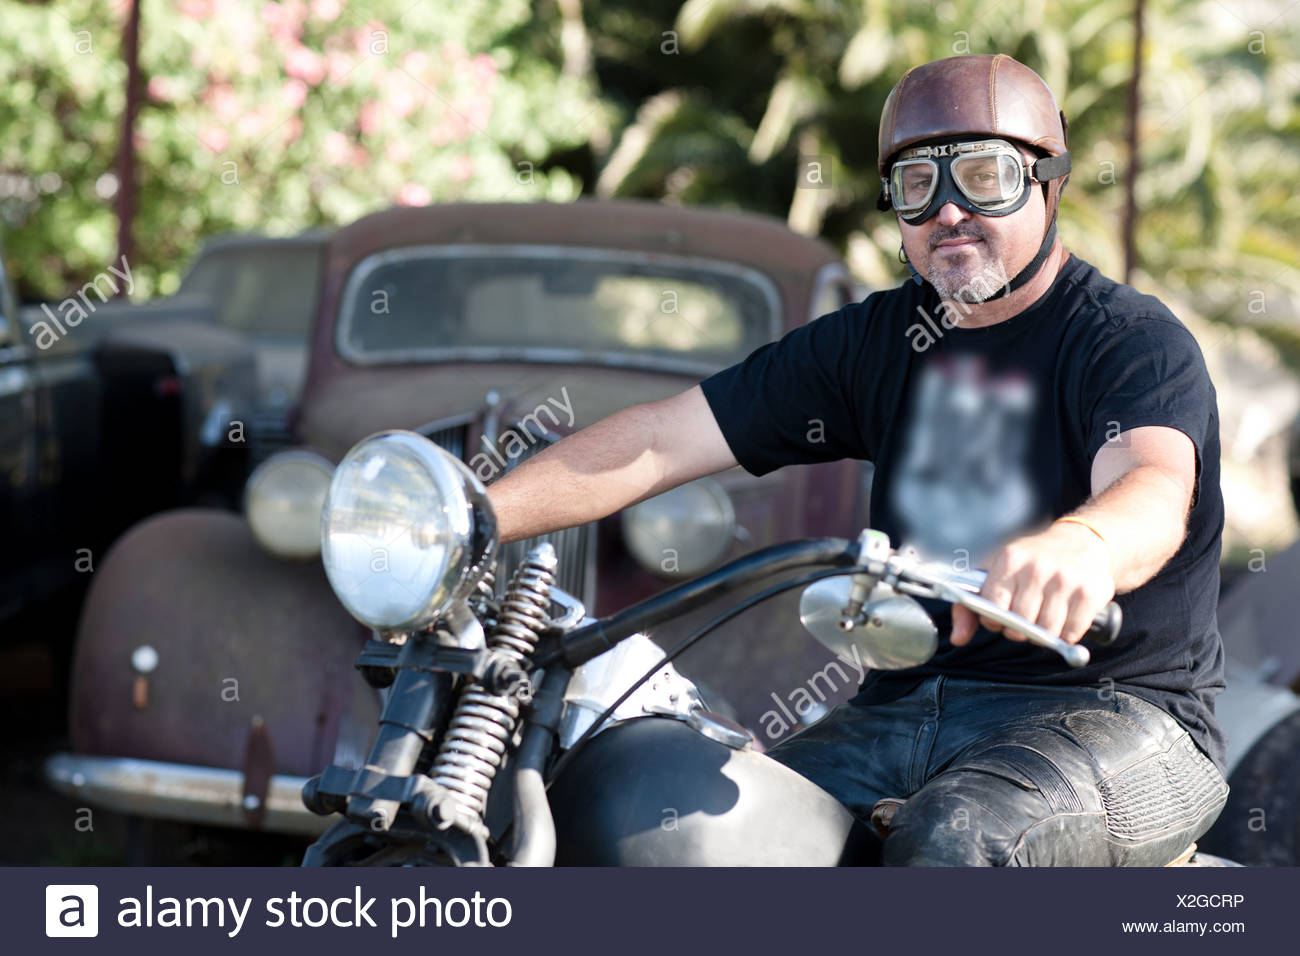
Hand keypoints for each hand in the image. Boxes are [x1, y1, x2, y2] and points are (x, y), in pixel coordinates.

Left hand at [949, 521, 1114, 647]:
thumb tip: (957, 639)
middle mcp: (1037, 568)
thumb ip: (969, 606)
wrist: (1081, 541)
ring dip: (1042, 634)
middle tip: (1024, 620)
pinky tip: (1063, 620)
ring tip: (1042, 619)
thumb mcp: (996, 572)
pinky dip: (1065, 635)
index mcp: (1009, 560)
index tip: (999, 618)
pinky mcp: (1090, 592)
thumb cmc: (1030, 562)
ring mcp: (1065, 580)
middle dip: (1018, 630)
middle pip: (1019, 625)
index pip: (992, 608)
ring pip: (1045, 632)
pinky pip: (1071, 633)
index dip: (993, 621)